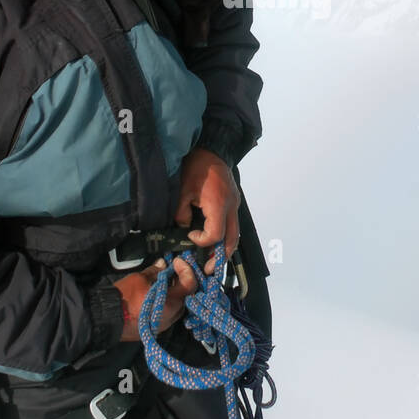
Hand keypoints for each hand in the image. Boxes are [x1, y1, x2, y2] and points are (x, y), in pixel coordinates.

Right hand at [113, 255, 198, 342]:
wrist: (106, 318)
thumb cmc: (124, 298)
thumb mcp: (139, 279)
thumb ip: (155, 271)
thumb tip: (163, 265)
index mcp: (170, 303)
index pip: (190, 284)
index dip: (186, 270)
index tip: (177, 262)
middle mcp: (171, 316)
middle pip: (186, 296)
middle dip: (181, 281)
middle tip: (172, 269)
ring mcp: (165, 324)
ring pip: (178, 306)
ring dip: (175, 292)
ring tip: (164, 280)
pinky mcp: (157, 328)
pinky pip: (169, 313)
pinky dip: (168, 301)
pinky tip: (158, 293)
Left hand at [175, 147, 239, 275]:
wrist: (212, 149)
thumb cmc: (196, 168)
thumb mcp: (183, 191)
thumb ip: (182, 213)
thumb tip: (183, 229)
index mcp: (218, 205)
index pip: (215, 235)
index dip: (202, 241)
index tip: (190, 236)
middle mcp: (231, 207)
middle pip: (232, 240)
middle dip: (221, 256)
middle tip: (210, 269)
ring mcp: (235, 204)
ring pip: (236, 234)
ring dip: (226, 249)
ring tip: (215, 260)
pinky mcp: (234, 202)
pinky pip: (234, 224)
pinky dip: (227, 236)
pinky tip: (217, 242)